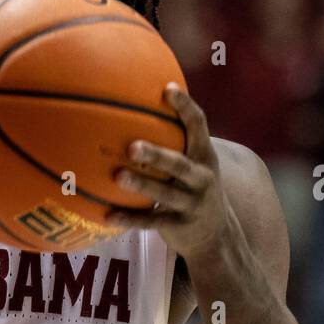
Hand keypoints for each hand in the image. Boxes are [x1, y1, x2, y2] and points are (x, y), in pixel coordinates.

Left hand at [106, 84, 236, 259]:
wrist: (216, 234)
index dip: (185, 107)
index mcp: (205, 157)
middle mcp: (201, 178)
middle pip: (179, 164)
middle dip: (157, 155)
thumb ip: (177, 141)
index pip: (199, 126)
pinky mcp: (178, 225)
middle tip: (133, 147)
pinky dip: (129, 219)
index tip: (168, 89)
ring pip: (164, 194)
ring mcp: (191, 204)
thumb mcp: (196, 164)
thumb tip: (139, 107)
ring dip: (141, 185)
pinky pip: (151, 222)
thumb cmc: (195, 188)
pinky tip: (107, 215)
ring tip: (117, 176)